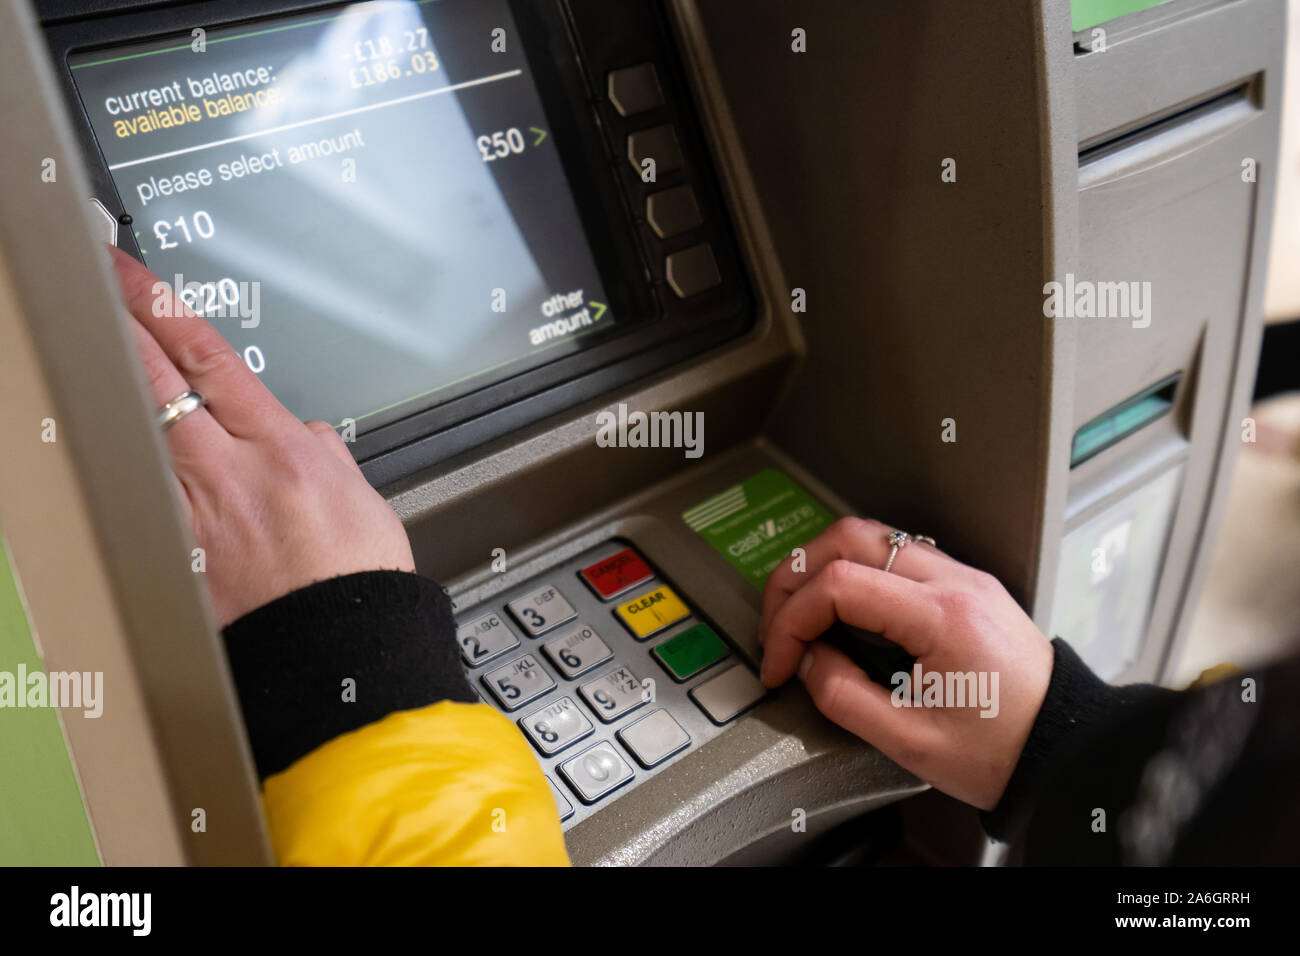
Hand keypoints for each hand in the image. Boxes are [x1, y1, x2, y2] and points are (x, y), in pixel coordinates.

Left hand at [109, 247, 414, 626]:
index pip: (207, 357)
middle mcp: (228, 474)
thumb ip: (327, 456)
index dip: (159, 306)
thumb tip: (308, 436)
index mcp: (281, 450)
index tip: (130, 276)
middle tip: (87, 286)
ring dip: (110, 389)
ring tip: (88, 355)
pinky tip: (105, 447)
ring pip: (134, 433)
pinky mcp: (177, 556)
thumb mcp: (363, 500)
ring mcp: (193, 515)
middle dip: (116, 325)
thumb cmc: (357, 585)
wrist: (340, 655)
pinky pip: (143, 496)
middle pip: (154, 381)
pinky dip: (126, 466)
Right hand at [759, 518, 1053, 809]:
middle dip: (795, 576)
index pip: (840, 584)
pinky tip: (842, 613)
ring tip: (801, 615)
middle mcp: (955, 582)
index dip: (792, 620)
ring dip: (823, 567)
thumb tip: (806, 662)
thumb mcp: (911, 742)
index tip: (780, 660)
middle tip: (775, 624)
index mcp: (944, 617)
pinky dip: (854, 573)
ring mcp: (962, 577)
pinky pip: (895, 555)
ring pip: (871, 535)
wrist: (1065, 749)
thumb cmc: (1004, 751)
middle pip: (849, 537)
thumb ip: (844, 697)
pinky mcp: (963, 586)